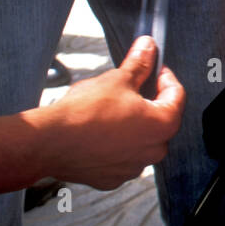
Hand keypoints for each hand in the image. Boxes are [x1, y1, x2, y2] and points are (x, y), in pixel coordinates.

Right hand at [36, 36, 184, 189]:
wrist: (48, 142)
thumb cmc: (84, 112)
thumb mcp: (117, 79)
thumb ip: (139, 64)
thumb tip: (148, 46)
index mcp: (163, 124)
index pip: (177, 95)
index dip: (165, 77)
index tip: (154, 68)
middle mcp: (154, 151)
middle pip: (161, 119)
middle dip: (149, 101)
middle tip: (132, 87)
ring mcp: (133, 167)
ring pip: (141, 140)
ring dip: (132, 125)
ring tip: (111, 110)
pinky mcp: (112, 179)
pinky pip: (122, 157)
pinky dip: (115, 144)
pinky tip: (99, 132)